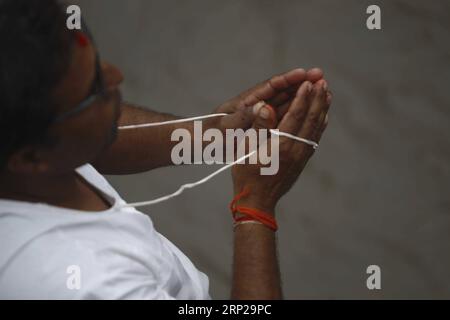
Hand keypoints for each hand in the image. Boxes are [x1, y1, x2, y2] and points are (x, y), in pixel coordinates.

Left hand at [212, 68, 323, 131]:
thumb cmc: (210, 135)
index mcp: (246, 102)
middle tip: (322, 77)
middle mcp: (254, 104)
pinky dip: (295, 111)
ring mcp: (258, 114)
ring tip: (322, 90)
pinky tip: (309, 112)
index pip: (271, 86)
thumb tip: (263, 105)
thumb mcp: (226, 128)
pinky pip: (281, 116)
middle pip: (281, 91)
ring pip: (284, 102)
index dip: (288, 79)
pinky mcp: (261, 125)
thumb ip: (244, 117)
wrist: (201, 145)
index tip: (306, 73)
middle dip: (301, 83)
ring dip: (302, 96)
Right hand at [231, 79, 331, 214]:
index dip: (302, 97)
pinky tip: (324, 116)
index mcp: (281, 145)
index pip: (295, 115)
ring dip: (322, 109)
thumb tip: (266, 107)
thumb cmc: (247, 175)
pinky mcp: (302, 161)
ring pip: (316, 128)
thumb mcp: (245, 150)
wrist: (258, 201)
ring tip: (326, 93)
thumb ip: (257, 127)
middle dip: (317, 99)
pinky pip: (315, 139)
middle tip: (322, 81)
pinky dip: (321, 124)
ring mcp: (301, 156)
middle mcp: (296, 149)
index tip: (307, 82)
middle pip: (311, 119)